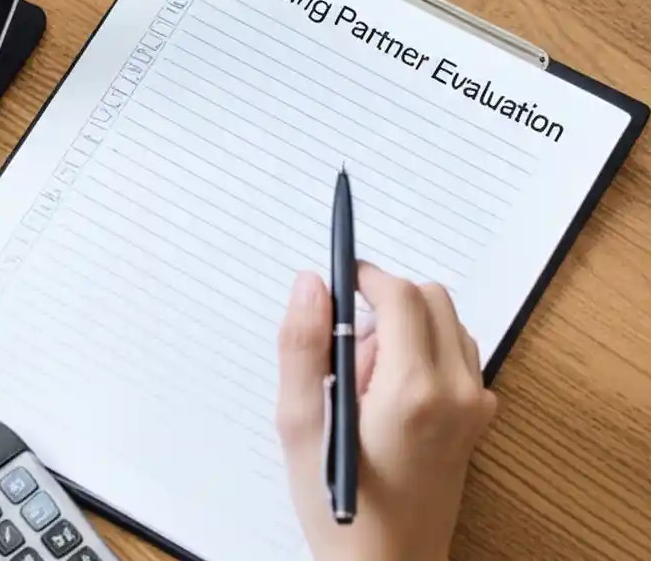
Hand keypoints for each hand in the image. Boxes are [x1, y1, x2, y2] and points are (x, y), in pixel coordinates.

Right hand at [276, 264, 496, 560]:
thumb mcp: (300, 423)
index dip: (366, 277)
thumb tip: (310, 283)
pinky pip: (458, 355)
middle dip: (385, 305)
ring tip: (366, 384)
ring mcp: (475, 405)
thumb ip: (303, 345)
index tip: (337, 284)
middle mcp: (456, 391)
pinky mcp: (479, 417)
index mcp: (412, 390)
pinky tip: (390, 398)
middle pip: (431, 299)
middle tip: (347, 354)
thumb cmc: (340, 503)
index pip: (401, 295)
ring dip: (406, 331)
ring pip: (446, 323)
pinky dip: (424, 354)